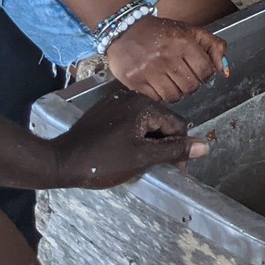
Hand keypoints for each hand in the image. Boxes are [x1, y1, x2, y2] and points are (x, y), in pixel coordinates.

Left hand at [52, 83, 208, 188]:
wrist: (60, 162)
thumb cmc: (102, 162)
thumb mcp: (142, 158)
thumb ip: (174, 151)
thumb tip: (205, 146)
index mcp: (145, 105)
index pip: (176, 125)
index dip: (180, 148)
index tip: (176, 169)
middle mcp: (133, 96)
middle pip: (161, 122)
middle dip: (163, 144)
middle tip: (156, 167)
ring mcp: (116, 101)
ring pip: (145, 122)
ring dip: (148, 140)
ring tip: (139, 161)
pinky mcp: (105, 109)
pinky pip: (129, 120)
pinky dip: (133, 135)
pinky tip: (124, 151)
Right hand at [104, 15, 227, 101]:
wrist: (126, 29)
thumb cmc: (162, 32)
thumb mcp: (191, 31)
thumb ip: (214, 47)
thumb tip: (225, 71)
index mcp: (183, 42)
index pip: (206, 71)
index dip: (206, 75)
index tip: (200, 72)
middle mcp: (166, 56)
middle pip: (191, 86)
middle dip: (193, 84)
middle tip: (186, 77)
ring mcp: (149, 70)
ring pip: (174, 96)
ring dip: (177, 92)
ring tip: (173, 81)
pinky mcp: (134, 81)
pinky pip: (156, 98)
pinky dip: (161, 94)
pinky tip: (159, 82)